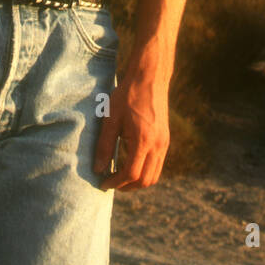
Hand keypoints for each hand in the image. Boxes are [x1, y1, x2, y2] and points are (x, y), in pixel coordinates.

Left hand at [94, 69, 169, 190]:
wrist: (149, 78)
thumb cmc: (127, 96)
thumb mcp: (111, 119)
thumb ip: (104, 146)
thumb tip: (98, 169)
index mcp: (143, 140)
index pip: (131, 174)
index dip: (116, 182)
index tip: (103, 183)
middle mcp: (158, 145)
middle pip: (145, 180)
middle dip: (127, 187)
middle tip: (111, 183)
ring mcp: (164, 143)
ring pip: (154, 175)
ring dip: (138, 181)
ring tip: (120, 177)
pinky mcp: (165, 139)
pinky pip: (157, 164)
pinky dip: (145, 171)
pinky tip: (131, 164)